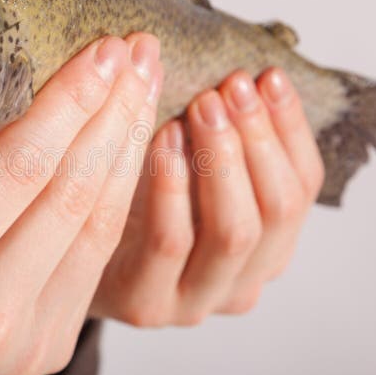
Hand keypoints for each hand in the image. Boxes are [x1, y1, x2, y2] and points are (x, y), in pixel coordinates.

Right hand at [0, 35, 162, 374]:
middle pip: (71, 195)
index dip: (72, 101)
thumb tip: (17, 58)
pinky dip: (116, 198)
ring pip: (98, 227)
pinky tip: (126, 149)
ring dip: (128, 150)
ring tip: (144, 89)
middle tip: (140, 54)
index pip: (21, 166)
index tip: (105, 49)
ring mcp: (20, 344)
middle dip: (114, 113)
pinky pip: (94, 258)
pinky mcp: (45, 349)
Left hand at [90, 67, 323, 325]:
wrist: (72, 262)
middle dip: (259, 138)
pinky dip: (172, 186)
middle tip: (233, 85)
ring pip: (235, 231)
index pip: (303, 186)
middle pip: (279, 210)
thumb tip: (244, 70)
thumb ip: (220, 133)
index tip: (269, 76)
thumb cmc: (134, 205)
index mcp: (267, 248)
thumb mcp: (188, 169)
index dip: (291, 128)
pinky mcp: (148, 304)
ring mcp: (198, 302)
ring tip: (203, 104)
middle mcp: (243, 282)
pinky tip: (162, 138)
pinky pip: (170, 241)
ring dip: (223, 158)